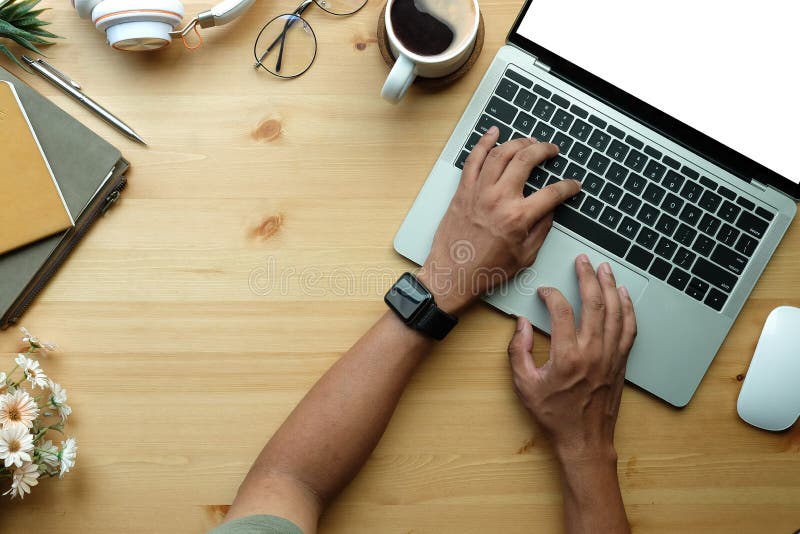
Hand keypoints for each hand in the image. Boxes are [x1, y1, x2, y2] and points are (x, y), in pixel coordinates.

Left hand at [417, 127, 580, 314]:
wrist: (452, 275)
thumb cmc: (485, 269)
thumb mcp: (525, 256)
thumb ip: (541, 230)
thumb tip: (550, 211)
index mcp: (518, 218)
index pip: (552, 193)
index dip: (568, 187)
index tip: (573, 185)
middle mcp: (499, 199)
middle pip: (526, 160)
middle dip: (544, 150)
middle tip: (552, 150)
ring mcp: (478, 192)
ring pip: (501, 153)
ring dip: (518, 142)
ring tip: (529, 141)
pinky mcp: (463, 191)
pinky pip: (473, 160)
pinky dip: (483, 143)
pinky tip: (493, 133)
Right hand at [507, 255, 636, 462]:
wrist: (585, 440)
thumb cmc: (554, 415)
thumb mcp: (524, 385)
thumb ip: (518, 351)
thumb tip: (521, 324)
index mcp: (567, 356)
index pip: (561, 311)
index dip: (552, 295)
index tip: (544, 292)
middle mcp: (593, 352)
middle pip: (594, 303)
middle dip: (587, 277)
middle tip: (583, 261)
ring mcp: (611, 356)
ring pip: (615, 312)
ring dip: (610, 286)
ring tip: (604, 269)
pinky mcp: (621, 362)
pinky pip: (629, 328)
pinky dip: (628, 309)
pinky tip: (623, 296)